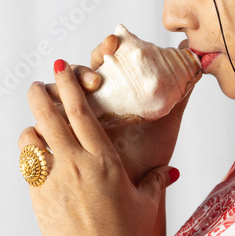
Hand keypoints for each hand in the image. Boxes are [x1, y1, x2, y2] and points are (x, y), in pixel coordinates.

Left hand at [19, 60, 173, 235]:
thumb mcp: (145, 204)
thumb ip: (154, 181)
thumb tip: (168, 171)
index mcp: (102, 159)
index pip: (80, 110)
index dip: (68, 84)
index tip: (60, 68)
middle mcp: (74, 164)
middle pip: (47, 114)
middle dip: (39, 94)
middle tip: (36, 86)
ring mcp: (52, 181)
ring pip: (29, 139)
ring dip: (32, 130)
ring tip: (38, 132)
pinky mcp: (38, 199)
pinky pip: (27, 167)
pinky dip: (31, 158)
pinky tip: (38, 162)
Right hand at [42, 33, 193, 184]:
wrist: (136, 194)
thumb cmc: (149, 156)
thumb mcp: (166, 121)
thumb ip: (179, 92)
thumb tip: (195, 59)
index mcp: (111, 91)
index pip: (102, 60)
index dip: (105, 48)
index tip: (114, 41)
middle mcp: (87, 103)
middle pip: (74, 76)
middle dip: (80, 71)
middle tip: (97, 79)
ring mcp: (68, 122)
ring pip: (53, 96)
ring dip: (58, 90)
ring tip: (80, 97)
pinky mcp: (55, 143)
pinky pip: (39, 127)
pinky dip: (41, 121)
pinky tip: (52, 121)